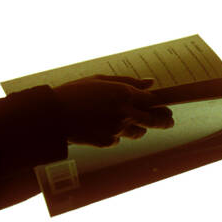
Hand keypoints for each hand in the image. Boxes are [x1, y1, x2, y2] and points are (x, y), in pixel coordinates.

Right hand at [53, 75, 173, 146]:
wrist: (52, 116)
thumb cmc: (75, 92)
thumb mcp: (100, 79)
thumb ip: (128, 81)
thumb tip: (151, 82)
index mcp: (124, 94)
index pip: (153, 100)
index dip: (161, 103)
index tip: (165, 105)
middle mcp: (124, 113)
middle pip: (155, 120)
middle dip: (165, 120)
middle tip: (168, 120)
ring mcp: (117, 129)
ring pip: (139, 132)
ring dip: (139, 128)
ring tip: (131, 121)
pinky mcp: (108, 142)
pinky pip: (119, 138)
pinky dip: (116, 134)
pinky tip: (104, 126)